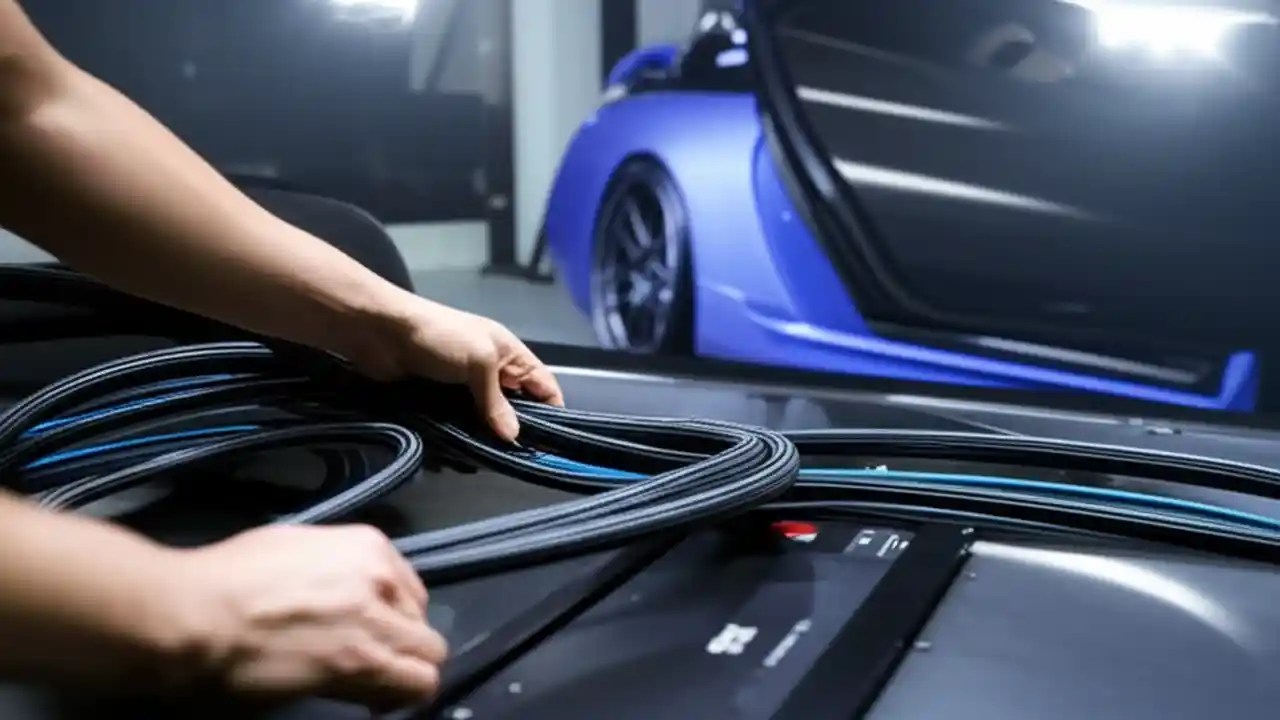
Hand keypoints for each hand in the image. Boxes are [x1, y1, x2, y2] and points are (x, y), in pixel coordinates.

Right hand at [175, 524, 445, 709]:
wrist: (198, 613)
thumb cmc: (227, 578)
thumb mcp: (293, 547)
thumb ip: (333, 566)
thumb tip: (338, 588)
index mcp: (367, 547)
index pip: (411, 590)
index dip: (395, 617)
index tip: (375, 634)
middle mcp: (382, 581)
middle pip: (424, 626)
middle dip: (404, 647)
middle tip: (375, 664)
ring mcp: (376, 623)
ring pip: (428, 659)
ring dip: (406, 675)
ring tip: (376, 687)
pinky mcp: (363, 665)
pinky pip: (412, 687)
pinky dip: (398, 696)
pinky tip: (372, 702)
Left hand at [367, 296, 564, 441]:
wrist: (381, 332)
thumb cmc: (440, 338)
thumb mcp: (479, 362)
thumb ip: (497, 401)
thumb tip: (513, 437)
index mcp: (509, 355)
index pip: (544, 385)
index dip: (553, 411)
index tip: (551, 443)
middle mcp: (490, 373)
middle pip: (515, 409)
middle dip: (514, 432)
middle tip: (513, 460)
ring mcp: (463, 390)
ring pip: (484, 422)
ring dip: (483, 440)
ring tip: (482, 462)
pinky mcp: (437, 403)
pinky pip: (456, 427)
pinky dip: (458, 440)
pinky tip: (457, 458)